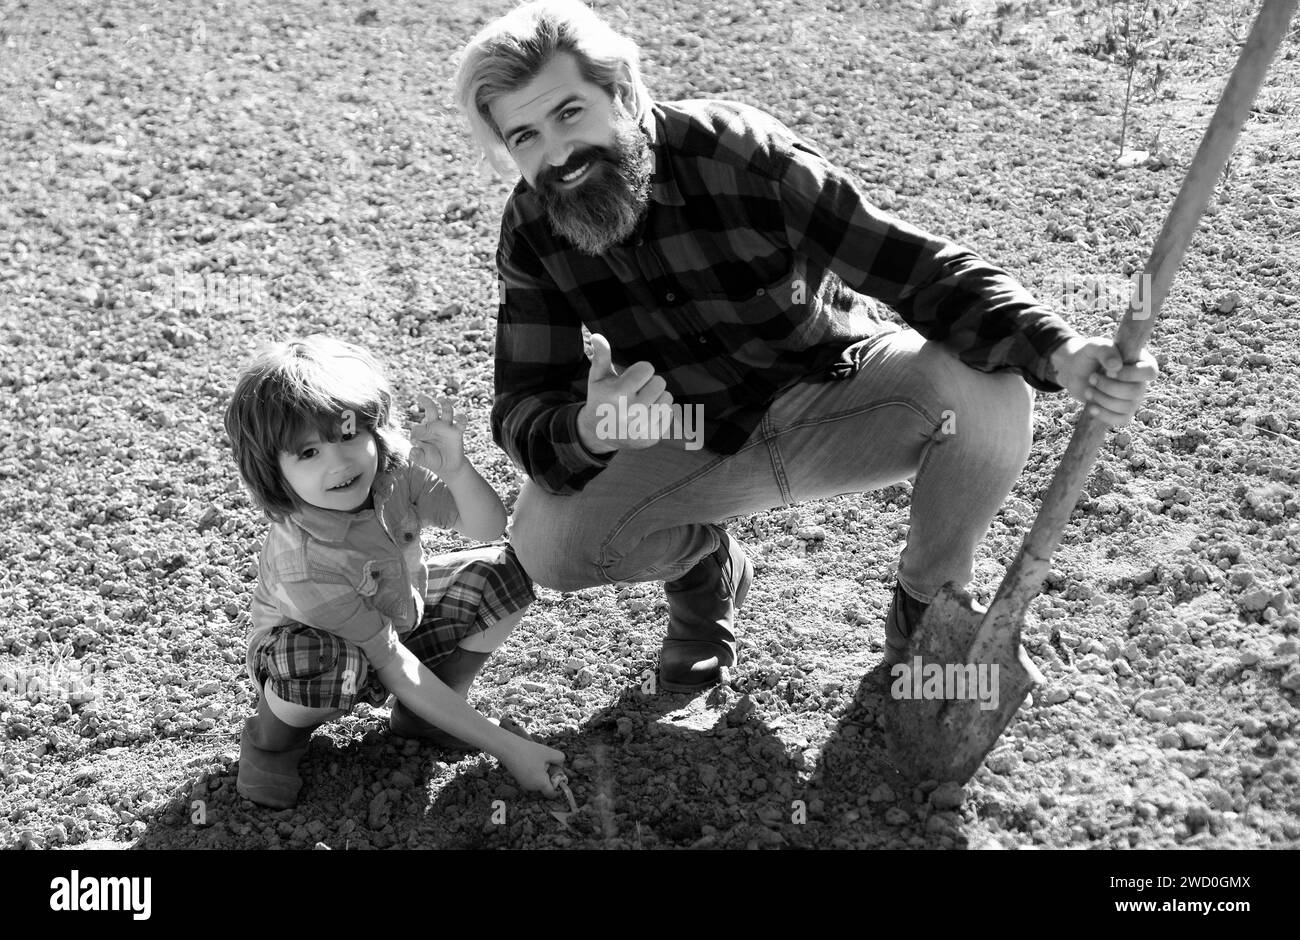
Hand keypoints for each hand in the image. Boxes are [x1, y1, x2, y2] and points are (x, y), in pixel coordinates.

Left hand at [409, 393, 466, 477]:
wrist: (449, 466)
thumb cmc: (433, 460)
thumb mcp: (423, 460)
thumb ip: (417, 456)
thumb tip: (412, 450)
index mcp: (423, 430)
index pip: (418, 427)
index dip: (416, 433)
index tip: (415, 441)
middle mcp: (435, 425)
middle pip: (431, 409)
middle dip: (426, 402)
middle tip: (419, 395)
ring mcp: (447, 427)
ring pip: (447, 411)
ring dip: (445, 403)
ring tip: (441, 398)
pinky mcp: (457, 432)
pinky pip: (461, 423)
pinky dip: (461, 419)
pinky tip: (460, 418)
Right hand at [499, 738, 566, 796]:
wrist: (508, 748)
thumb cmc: (529, 751)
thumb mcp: (549, 752)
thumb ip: (560, 760)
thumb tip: (560, 766)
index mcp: (540, 784)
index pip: (552, 793)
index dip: (558, 787)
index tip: (559, 775)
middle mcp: (532, 787)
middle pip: (546, 786)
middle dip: (550, 776)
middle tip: (548, 762)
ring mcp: (524, 784)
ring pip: (539, 781)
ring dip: (542, 772)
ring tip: (538, 759)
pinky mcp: (520, 779)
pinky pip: (532, 778)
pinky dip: (535, 771)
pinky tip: (531, 760)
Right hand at [577, 334, 674, 452]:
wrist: (598, 433)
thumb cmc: (601, 398)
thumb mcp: (598, 377)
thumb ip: (601, 356)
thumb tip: (597, 335)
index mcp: (618, 393)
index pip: (647, 369)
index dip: (640, 371)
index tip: (631, 379)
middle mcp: (631, 411)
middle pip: (660, 382)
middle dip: (650, 383)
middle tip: (637, 391)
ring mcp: (642, 426)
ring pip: (668, 398)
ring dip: (657, 397)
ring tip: (642, 403)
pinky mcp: (652, 437)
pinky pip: (670, 414)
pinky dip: (660, 412)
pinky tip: (646, 415)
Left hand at [1049, 337, 1159, 426]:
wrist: (1075, 371)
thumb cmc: (1089, 355)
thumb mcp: (1095, 346)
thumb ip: (1106, 350)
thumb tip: (1116, 366)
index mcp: (1141, 362)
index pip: (1150, 371)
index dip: (1131, 374)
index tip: (1109, 371)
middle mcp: (1141, 382)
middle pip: (1136, 391)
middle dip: (1109, 387)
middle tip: (1092, 378)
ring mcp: (1133, 398)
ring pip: (1127, 407)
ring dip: (1103, 399)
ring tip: (1087, 390)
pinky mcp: (1122, 411)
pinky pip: (1122, 420)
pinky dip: (1105, 415)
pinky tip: (1091, 407)